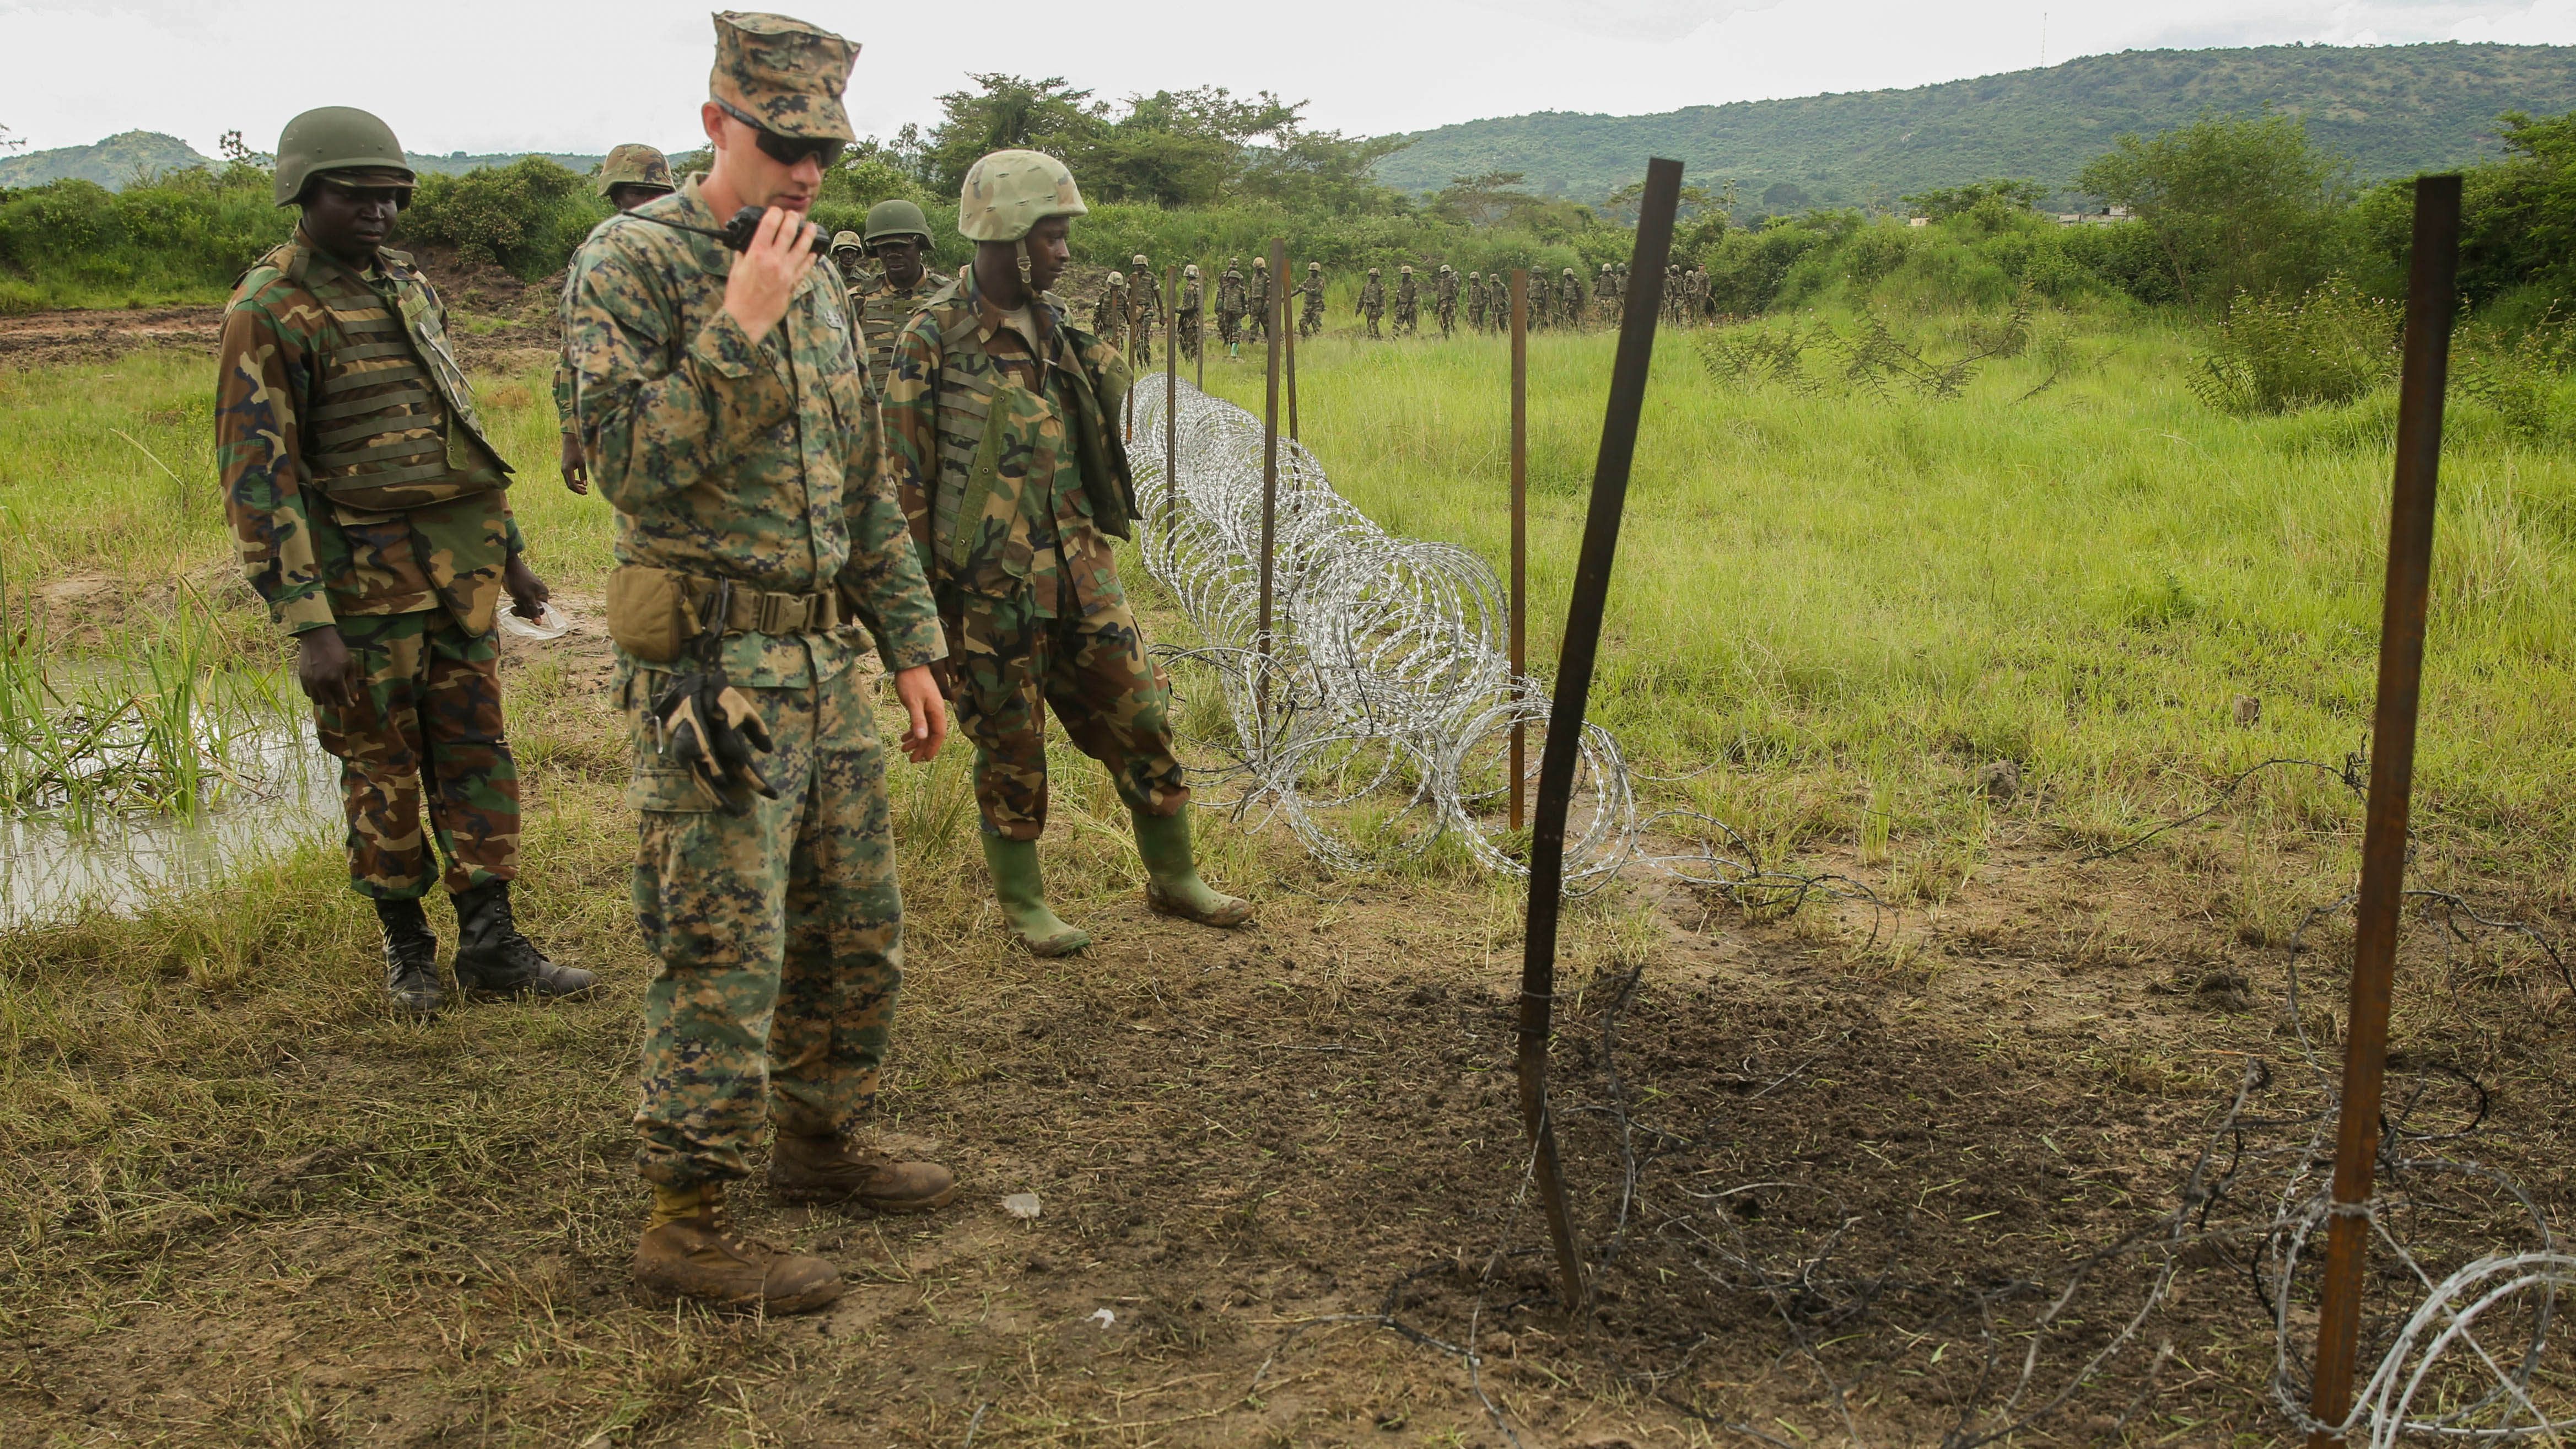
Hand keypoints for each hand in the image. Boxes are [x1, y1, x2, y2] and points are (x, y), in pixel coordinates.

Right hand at [296, 626, 361, 708]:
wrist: (317, 638)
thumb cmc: (337, 650)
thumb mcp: (350, 665)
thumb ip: (352, 683)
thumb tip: (355, 698)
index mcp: (335, 679)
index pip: (343, 699)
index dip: (348, 704)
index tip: (351, 704)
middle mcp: (321, 683)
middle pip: (329, 704)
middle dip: (337, 704)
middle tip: (341, 700)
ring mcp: (310, 681)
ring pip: (317, 701)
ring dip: (325, 700)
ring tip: (331, 695)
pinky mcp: (302, 678)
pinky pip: (308, 693)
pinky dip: (315, 694)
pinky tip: (321, 689)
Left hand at [504, 552, 549, 619]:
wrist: (508, 568)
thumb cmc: (519, 581)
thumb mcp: (526, 597)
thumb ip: (533, 610)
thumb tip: (539, 623)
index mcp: (543, 594)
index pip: (541, 611)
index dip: (532, 614)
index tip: (522, 611)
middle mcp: (538, 595)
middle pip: (533, 610)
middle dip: (524, 611)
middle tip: (515, 608)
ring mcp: (530, 594)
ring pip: (527, 608)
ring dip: (519, 608)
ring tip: (514, 603)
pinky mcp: (523, 593)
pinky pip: (522, 603)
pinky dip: (517, 605)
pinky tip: (513, 602)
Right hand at [558, 433, 587, 493]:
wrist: (569, 443)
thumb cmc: (577, 452)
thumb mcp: (582, 463)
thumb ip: (583, 474)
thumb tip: (585, 484)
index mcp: (567, 470)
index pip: (572, 484)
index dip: (578, 490)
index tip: (585, 493)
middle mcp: (564, 471)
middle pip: (569, 485)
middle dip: (577, 490)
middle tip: (586, 493)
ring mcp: (563, 470)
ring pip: (569, 482)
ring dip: (576, 486)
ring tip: (585, 489)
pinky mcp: (565, 468)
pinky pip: (568, 478)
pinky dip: (574, 481)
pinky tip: (581, 482)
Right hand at [722, 207, 819, 346]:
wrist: (746, 318)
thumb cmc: (738, 296)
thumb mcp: (736, 269)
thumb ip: (743, 254)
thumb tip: (747, 244)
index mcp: (756, 253)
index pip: (769, 224)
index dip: (775, 213)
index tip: (776, 211)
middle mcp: (773, 260)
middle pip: (789, 232)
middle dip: (793, 219)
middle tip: (795, 215)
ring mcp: (786, 272)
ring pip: (803, 248)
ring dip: (808, 235)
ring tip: (811, 227)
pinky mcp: (792, 284)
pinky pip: (805, 268)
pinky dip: (811, 258)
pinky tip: (814, 252)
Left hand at [891, 664, 947, 764]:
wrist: (909, 663)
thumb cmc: (911, 681)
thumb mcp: (913, 702)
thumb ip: (918, 720)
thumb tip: (922, 738)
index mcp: (937, 711)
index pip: (939, 734)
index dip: (932, 748)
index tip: (924, 759)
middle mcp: (935, 711)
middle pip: (931, 734)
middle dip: (922, 748)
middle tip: (911, 760)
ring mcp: (929, 708)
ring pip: (925, 730)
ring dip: (916, 741)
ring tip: (904, 750)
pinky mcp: (921, 705)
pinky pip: (920, 723)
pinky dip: (912, 731)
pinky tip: (904, 737)